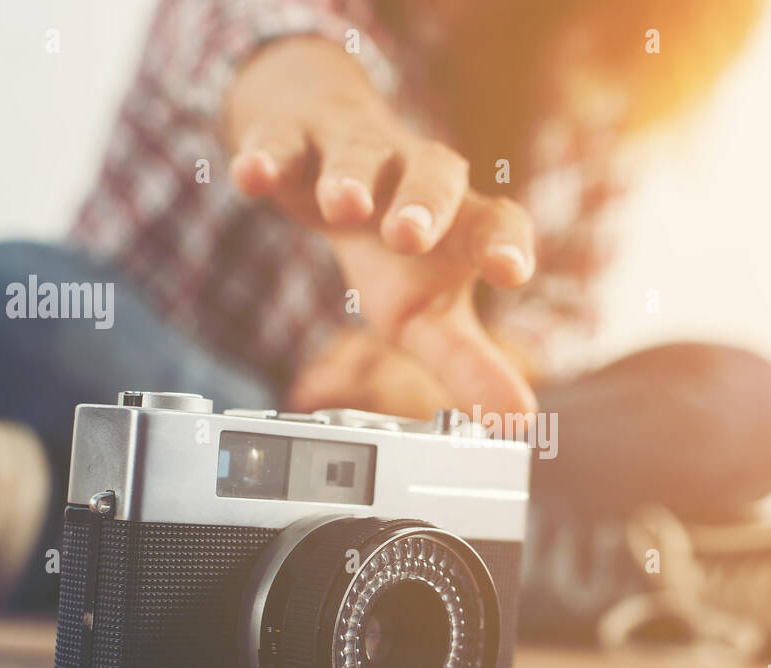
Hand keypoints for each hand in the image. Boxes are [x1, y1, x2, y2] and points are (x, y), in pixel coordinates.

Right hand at [224, 35, 537, 417]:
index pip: (497, 224)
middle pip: (435, 173)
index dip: (504, 244)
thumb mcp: (426, 314)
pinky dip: (267, 158)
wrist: (323, 158)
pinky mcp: (294, 141)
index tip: (510, 272)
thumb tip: (517, 423)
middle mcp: (414, 178)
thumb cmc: (389, 248)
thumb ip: (469, 366)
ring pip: (359, 153)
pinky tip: (253, 177)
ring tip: (342, 205)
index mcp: (459, 222)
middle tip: (410, 237)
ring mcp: (355, 153)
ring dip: (351, 178)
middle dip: (424, 202)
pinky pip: (281, 144)